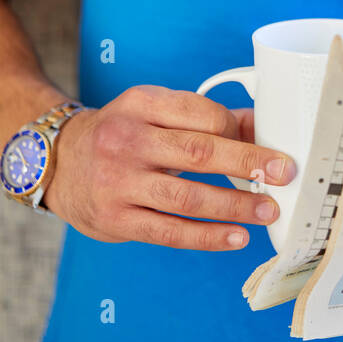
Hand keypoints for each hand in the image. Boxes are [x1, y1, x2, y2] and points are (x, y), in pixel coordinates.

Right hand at [42, 84, 295, 249]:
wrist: (59, 162)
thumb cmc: (120, 133)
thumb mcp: (153, 109)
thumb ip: (202, 115)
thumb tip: (258, 126)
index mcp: (141, 104)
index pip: (201, 113)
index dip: (237, 130)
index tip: (264, 144)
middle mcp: (127, 141)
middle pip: (198, 153)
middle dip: (247, 164)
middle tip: (283, 173)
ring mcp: (119, 183)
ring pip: (187, 198)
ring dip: (234, 206)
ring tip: (268, 210)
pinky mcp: (116, 220)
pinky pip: (169, 232)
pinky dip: (207, 237)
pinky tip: (236, 237)